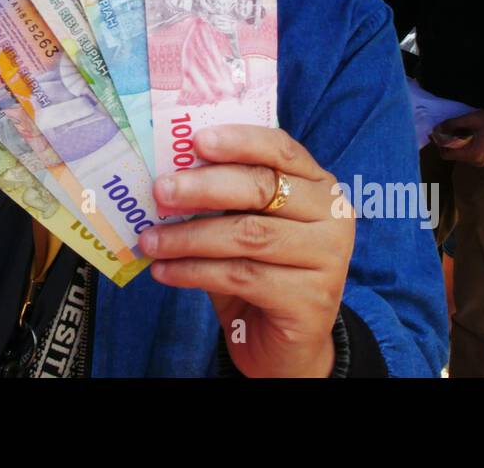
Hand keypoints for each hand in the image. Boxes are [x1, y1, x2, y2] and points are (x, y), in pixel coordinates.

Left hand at [140, 125, 353, 377]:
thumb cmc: (259, 271)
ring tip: (150, 240)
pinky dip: (195, 272)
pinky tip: (164, 271)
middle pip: (263, 188)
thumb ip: (222, 196)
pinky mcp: (311, 299)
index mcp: (318, 184)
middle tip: (160, 190)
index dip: (239, 140)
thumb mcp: (242, 224)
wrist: (283, 342)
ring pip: (248, 235)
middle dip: (203, 187)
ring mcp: (328, 258)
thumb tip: (167, 172)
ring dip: (189, 236)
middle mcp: (332, 215)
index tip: (196, 140)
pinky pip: (243, 276)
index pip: (281, 149)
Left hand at [432, 109, 483, 166]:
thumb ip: (452, 125)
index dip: (438, 143)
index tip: (435, 131)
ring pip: (459, 154)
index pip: (446, 154)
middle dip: (446, 142)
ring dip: (454, 143)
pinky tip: (464, 133)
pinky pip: (467, 153)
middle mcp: (476, 162)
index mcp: (473, 154)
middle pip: (452, 155)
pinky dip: (462, 144)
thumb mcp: (471, 119)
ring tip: (455, 128)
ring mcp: (481, 161)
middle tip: (444, 127)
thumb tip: (436, 129)